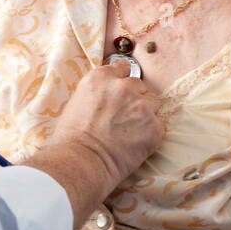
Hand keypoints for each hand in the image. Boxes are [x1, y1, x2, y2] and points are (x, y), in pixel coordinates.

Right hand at [38, 58, 164, 192]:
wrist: (81, 162)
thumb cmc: (71, 138)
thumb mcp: (76, 103)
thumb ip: (97, 93)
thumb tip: (106, 96)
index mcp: (101, 78)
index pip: (122, 67)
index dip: (121, 80)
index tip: (121, 90)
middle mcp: (123, 87)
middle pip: (139, 86)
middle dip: (133, 99)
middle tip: (123, 118)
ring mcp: (141, 106)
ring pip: (153, 104)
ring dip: (145, 114)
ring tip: (130, 132)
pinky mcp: (155, 127)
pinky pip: (159, 125)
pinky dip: (150, 134)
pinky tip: (135, 143)